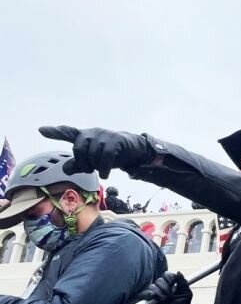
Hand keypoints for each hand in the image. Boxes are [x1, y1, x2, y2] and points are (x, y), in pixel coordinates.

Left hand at [39, 126, 154, 177]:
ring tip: (101, 171)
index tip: (41, 130)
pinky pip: (106, 156)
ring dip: (96, 166)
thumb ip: (79, 164)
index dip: (55, 132)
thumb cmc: (112, 154)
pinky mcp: (116, 140)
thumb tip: (65, 169)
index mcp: (85, 136)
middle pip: (79, 149)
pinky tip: (106, 174)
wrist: (135, 150)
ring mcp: (105, 135)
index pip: (68, 132)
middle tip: (89, 171)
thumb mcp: (94, 160)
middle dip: (83, 163)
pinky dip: (105, 167)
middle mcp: (93, 133)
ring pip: (93, 153)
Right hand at [140, 272, 192, 303]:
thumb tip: (178, 272)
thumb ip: (183, 283)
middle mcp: (161, 286)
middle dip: (165, 288)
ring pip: (151, 286)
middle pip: (159, 280)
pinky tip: (151, 296)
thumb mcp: (186, 293)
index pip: (167, 275)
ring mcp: (154, 293)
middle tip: (170, 296)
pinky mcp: (147, 300)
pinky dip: (145, 294)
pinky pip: (142, 294)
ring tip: (164, 299)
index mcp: (170, 282)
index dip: (169, 278)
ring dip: (158, 292)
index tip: (173, 284)